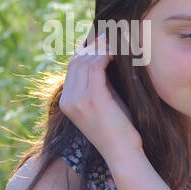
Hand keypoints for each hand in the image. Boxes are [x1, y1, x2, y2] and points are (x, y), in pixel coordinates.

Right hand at [58, 30, 141, 161]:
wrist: (123, 154)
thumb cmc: (120, 131)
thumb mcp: (106, 103)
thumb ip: (102, 84)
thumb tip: (108, 58)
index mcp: (67, 102)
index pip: (73, 66)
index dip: (87, 50)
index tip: (103, 40)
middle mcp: (68, 99)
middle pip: (76, 60)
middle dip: (94, 45)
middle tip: (111, 35)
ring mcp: (78, 99)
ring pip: (85, 60)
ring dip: (102, 48)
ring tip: (117, 42)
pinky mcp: (92, 98)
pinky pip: (96, 66)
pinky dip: (107, 55)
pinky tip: (118, 52)